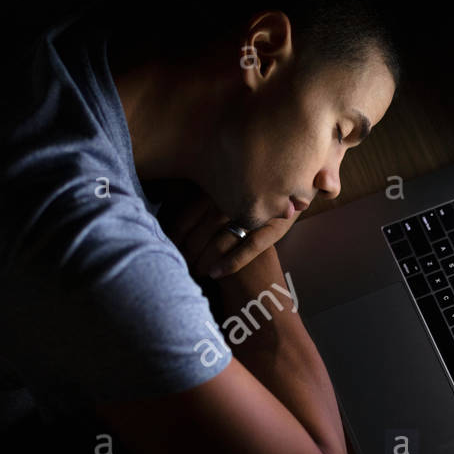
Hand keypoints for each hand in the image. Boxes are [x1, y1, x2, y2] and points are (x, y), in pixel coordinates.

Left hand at [159, 183, 299, 279]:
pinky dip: (231, 263)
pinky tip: (214, 274)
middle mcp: (235, 194)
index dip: (173, 236)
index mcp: (218, 182)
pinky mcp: (276, 225)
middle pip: (200, 231)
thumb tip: (163, 200)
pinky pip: (250, 247)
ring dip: (204, 261)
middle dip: (186, 253)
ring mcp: (256, 209)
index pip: (185, 215)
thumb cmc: (246, 184)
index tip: (164, 247)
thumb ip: (196, 191)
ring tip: (194, 272)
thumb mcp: (219, 179)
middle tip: (178, 264)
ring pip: (221, 241)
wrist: (290, 180)